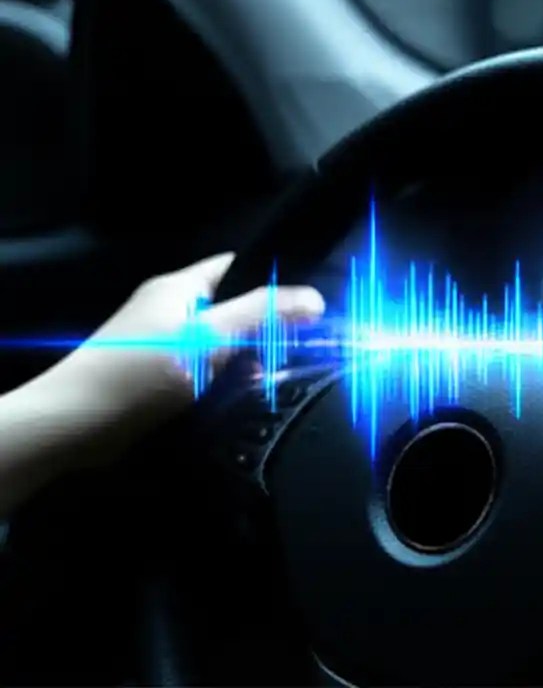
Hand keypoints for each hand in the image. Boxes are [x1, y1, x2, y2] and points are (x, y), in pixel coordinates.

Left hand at [45, 253, 324, 467]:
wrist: (78, 424)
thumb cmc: (142, 370)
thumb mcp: (210, 337)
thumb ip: (263, 315)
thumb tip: (316, 297)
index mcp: (179, 286)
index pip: (235, 266)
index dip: (272, 277)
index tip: (307, 303)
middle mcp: (170, 309)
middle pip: (232, 308)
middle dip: (264, 329)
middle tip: (296, 350)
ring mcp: (162, 345)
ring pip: (221, 345)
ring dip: (245, 362)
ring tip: (274, 378)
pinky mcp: (158, 380)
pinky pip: (205, 373)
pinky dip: (224, 384)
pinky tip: (242, 400)